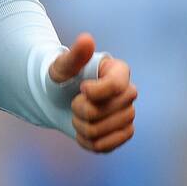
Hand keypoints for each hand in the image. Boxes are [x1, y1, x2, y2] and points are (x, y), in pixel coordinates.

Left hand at [48, 32, 136, 153]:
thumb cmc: (61, 79)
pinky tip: (82, 132)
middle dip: (82, 110)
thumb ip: (74, 56)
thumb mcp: (61, 67)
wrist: (58, 100)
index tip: (80, 89)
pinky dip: (87, 142)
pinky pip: (106, 145)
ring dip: (82, 127)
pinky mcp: (123, 133)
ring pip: (105, 130)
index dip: (94, 92)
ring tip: (76, 117)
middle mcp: (128, 92)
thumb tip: (87, 39)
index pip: (117, 86)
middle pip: (108, 111)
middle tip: (73, 103)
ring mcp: (128, 114)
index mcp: (119, 71)